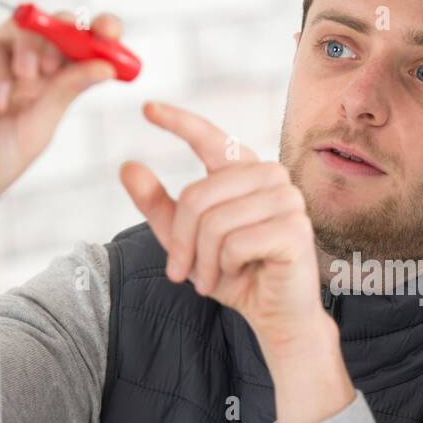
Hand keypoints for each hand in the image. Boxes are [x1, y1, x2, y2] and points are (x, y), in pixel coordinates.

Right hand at [0, 9, 120, 249]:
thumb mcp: (39, 127)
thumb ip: (67, 91)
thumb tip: (106, 65)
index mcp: (58, 81)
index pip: (85, 44)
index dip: (100, 29)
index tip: (111, 31)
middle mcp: (31, 65)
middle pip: (55, 25)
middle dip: (64, 31)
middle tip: (65, 55)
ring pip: (21, 27)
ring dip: (31, 48)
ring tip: (27, 82)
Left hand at [118, 101, 328, 356]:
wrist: (275, 314)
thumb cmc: (235, 274)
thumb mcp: (186, 240)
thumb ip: (159, 205)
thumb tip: (127, 166)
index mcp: (246, 172)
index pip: (212, 138)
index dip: (180, 122)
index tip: (147, 108)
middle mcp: (271, 177)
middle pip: (198, 196)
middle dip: (182, 242)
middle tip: (180, 273)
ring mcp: (288, 201)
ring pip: (214, 222)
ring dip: (203, 260)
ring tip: (210, 278)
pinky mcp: (295, 230)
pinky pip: (235, 243)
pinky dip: (225, 266)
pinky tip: (240, 274)